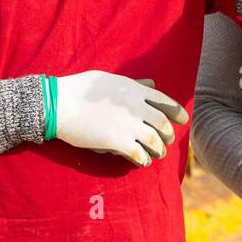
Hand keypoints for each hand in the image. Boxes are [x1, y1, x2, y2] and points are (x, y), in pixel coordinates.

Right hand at [50, 71, 186, 166]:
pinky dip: (143, 159)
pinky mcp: (117, 141)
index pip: (166, 102)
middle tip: (166, 141)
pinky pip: (139, 154)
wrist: (59, 103)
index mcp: (135, 91)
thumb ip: (134, 84)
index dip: (177, 113)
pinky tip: (142, 162)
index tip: (183, 120)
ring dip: (158, 150)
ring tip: (157, 155)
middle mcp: (136, 107)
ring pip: (154, 141)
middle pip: (163, 124)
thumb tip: (152, 83)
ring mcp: (128, 125)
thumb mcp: (111, 80)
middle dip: (167, 135)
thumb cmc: (80, 89)